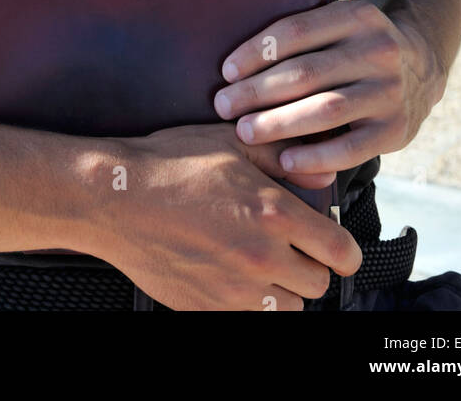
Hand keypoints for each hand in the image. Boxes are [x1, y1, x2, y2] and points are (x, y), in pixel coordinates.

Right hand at [85, 123, 361, 310]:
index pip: (340, 252)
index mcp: (273, 214)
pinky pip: (249, 317)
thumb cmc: (170, 164)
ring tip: (261, 261)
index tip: (334, 244)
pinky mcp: (208, 308)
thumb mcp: (230, 143)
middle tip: (290, 246)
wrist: (116, 199)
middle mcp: (261, 257)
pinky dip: (250, 301)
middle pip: (317, 285)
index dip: (343, 250)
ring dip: (282, 289)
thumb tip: (323, 174)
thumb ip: (282, 157)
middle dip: (309, 266)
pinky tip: (231, 272)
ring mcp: (234, 290)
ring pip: (287, 308)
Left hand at [213, 0, 441, 174]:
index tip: (226, 72)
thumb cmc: (355, 46)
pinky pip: (350, 149)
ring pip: (325, 110)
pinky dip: (314, 156)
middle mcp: (378, 50)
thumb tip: (236, 64)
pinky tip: (285, 160)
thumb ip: (303, 35)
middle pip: (306, 73)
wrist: (422, 63)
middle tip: (223, 106)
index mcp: (358, 16)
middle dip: (257, 92)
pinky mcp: (397, 129)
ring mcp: (390, 91)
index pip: (296, 31)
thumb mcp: (340, 23)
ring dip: (278, 124)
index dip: (256, 52)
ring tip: (245, 131)